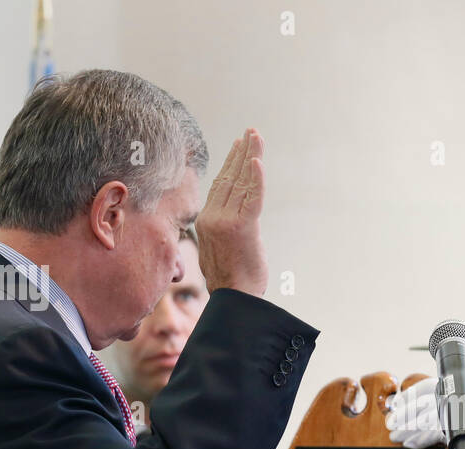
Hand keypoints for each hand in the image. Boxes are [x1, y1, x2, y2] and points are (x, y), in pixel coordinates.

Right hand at [197, 128, 267, 296]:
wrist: (233, 299)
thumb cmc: (229, 283)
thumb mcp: (216, 252)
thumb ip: (219, 234)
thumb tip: (223, 229)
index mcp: (207, 221)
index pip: (220, 186)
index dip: (230, 165)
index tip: (238, 148)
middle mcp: (213, 217)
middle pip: (229, 177)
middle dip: (241, 153)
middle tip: (250, 133)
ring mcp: (227, 220)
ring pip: (241, 182)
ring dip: (251, 156)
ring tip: (256, 136)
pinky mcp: (244, 227)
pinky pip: (252, 197)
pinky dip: (256, 178)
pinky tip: (258, 160)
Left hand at [386, 378, 464, 448]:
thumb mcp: (463, 420)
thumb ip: (443, 413)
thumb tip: (411, 414)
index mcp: (461, 393)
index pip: (429, 386)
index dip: (409, 395)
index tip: (395, 405)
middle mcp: (463, 400)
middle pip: (425, 402)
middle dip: (405, 414)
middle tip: (390, 423)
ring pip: (428, 416)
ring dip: (408, 427)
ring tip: (396, 436)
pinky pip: (436, 432)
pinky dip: (420, 439)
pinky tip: (411, 444)